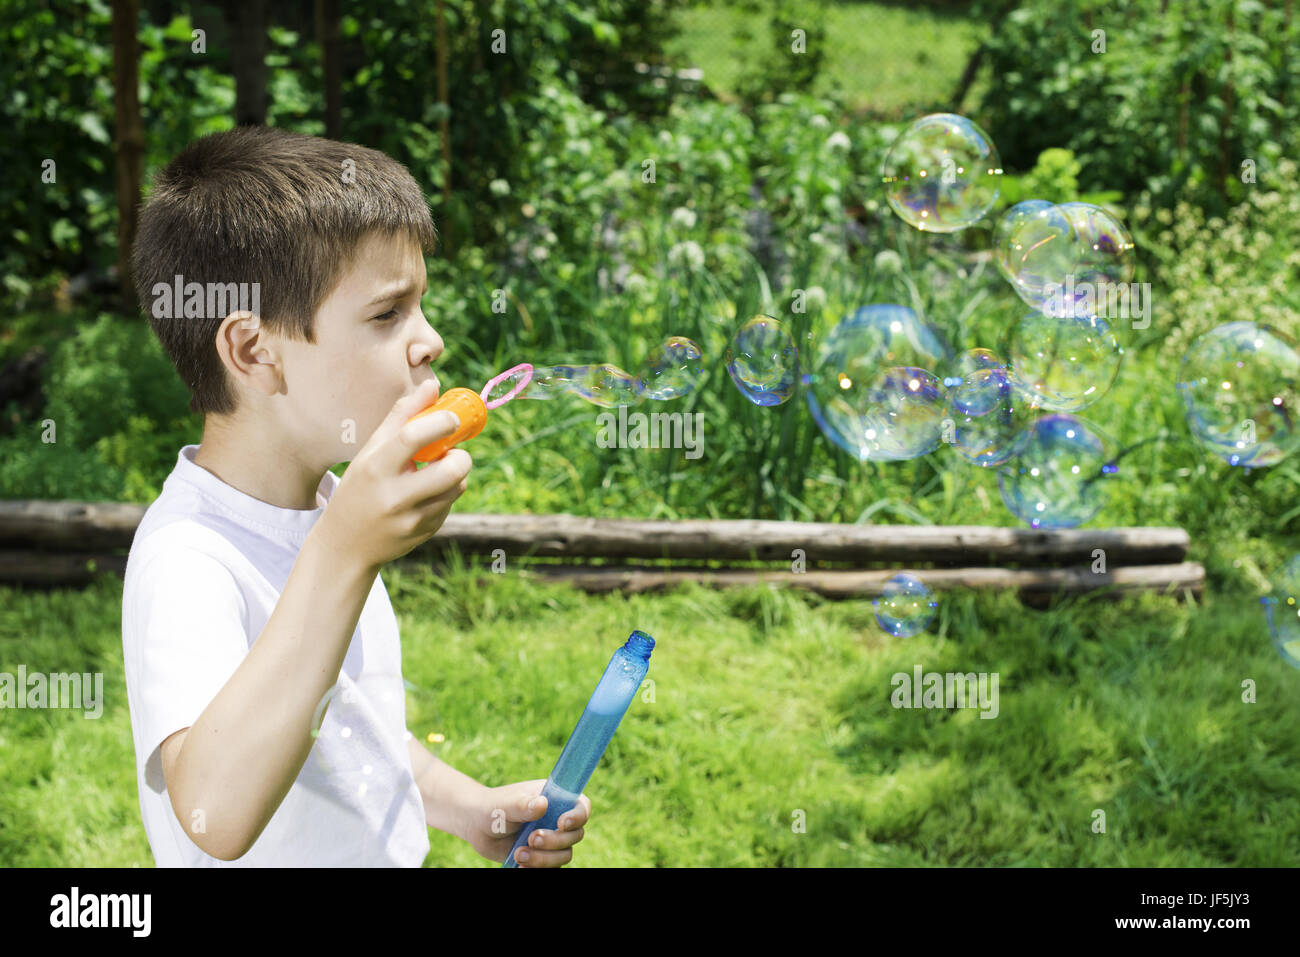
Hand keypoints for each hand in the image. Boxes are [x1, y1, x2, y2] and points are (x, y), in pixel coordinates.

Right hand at [315, 378, 471, 571]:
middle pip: (451, 469)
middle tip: (452, 450)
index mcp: (375, 468)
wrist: (345, 545)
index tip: (452, 417)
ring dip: (456, 473)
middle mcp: (393, 496)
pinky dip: (446, 493)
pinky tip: (424, 495)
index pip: (413, 437)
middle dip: (461, 454)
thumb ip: (401, 417)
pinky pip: (450, 504)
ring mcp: (411, 519)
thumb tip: (433, 386)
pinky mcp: (425, 532)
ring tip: (435, 470)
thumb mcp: (370, 452)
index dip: (441, 422)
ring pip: (457, 486)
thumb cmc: (360, 488)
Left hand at [461, 779, 591, 866]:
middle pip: (575, 835)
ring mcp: (551, 840)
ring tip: (519, 854)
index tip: (561, 823)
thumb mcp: (504, 805)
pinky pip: (551, 868)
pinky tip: (520, 864)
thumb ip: (522, 804)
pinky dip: (538, 868)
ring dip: (545, 859)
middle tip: (531, 839)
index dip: (577, 816)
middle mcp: (557, 819)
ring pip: (564, 855)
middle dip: (555, 841)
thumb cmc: (492, 808)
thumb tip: (542, 804)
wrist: (477, 827)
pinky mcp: (542, 857)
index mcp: (555, 799)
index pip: (581, 806)